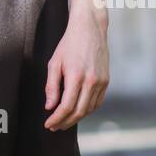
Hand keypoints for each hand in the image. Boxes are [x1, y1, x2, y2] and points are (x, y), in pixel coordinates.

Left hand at [44, 6, 108, 130]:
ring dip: (76, 118)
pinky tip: (78, 111)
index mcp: (76, 76)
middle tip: (55, 126)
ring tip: (64, 121)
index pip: (66, 106)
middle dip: (65, 122)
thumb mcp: (54, 62)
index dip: (57, 118)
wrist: (89, 28)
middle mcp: (91, 81)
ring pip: (89, 109)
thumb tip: (49, 106)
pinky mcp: (106, 81)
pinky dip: (87, 110)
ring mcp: (101, 82)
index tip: (49, 124)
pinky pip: (97, 102)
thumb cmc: (69, 44)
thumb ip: (51, 86)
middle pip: (79, 112)